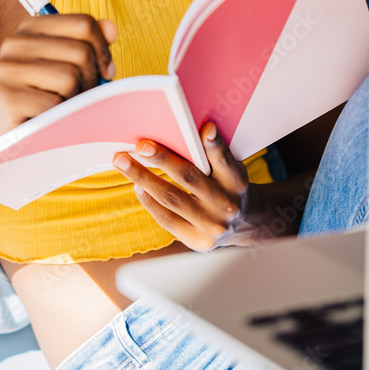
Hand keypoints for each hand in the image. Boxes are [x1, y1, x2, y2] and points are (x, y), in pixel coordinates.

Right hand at [0, 14, 117, 145]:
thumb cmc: (37, 96)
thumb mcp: (63, 65)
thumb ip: (88, 45)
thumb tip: (111, 28)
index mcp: (31, 28)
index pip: (84, 24)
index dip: (102, 49)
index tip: (104, 71)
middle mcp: (16, 42)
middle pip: (81, 52)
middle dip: (92, 79)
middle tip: (83, 96)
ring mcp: (8, 68)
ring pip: (70, 77)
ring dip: (75, 99)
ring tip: (64, 106)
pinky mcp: (5, 96)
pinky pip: (53, 103)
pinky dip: (59, 116)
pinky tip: (48, 118)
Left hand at [112, 123, 262, 251]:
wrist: (246, 223)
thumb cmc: (229, 185)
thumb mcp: (230, 168)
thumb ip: (213, 155)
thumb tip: (186, 131)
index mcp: (237, 181)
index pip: (224, 161)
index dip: (215, 146)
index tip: (206, 128)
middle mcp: (226, 204)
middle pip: (189, 178)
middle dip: (163, 159)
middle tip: (141, 145)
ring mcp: (211, 225)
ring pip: (171, 198)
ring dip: (143, 178)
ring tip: (122, 161)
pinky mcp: (197, 241)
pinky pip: (167, 219)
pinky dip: (150, 201)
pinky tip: (137, 186)